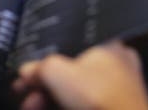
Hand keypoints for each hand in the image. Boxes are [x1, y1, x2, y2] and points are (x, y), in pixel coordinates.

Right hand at [12, 41, 147, 109]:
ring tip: (31, 106)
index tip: (30, 73)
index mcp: (108, 44)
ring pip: (79, 91)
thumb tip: (27, 71)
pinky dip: (67, 107)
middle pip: (73, 71)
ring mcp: (120, 90)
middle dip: (45, 84)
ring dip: (52, 98)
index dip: (46, 60)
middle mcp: (118, 64)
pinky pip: (86, 104)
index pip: (71, 46)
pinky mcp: (118, 107)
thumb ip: (39, 68)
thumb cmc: (97, 94)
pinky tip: (50, 109)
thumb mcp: (56, 72)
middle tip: (27, 93)